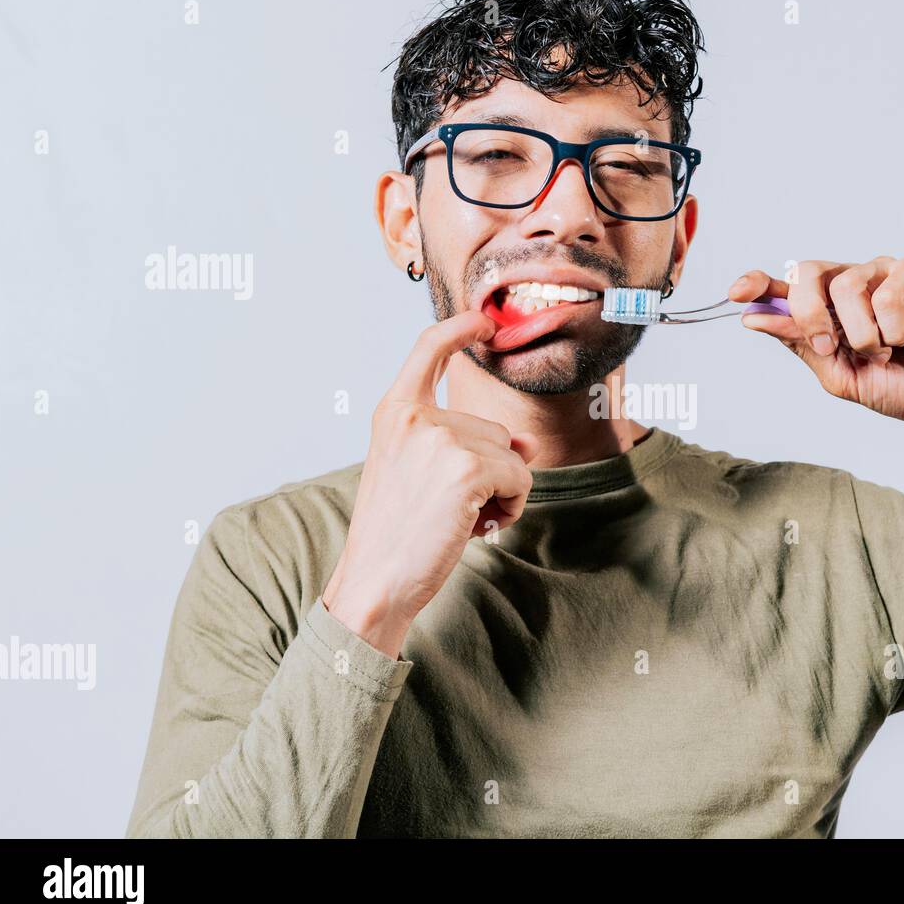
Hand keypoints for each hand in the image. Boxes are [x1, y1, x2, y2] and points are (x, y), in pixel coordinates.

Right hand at [322, 311, 537, 655]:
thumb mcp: (421, 475)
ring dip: (501, 491)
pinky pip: (520, 478)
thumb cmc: (396, 534)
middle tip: (451, 507)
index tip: (482, 321)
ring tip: (461, 518)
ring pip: (511, 455)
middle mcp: (415, 416)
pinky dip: (511, 506)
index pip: (428, 349)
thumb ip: (466, 447)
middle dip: (489, 471)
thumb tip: (528, 442)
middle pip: (491, 427)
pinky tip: (477, 526)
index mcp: (394, 412)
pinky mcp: (467, 468)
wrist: (374, 583)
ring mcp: (442, 439)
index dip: (459, 329)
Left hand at [729, 256, 903, 437]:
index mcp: (826, 310)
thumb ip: (802, 345)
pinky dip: (893, 326)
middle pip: (807, 273)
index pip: (784, 286)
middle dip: (809, 313)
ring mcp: (883, 275)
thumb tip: (755, 319)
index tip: (737, 293)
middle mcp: (850, 284)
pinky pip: (888, 290)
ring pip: (846, 285)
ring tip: (883, 353)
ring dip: (861, 333)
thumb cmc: (900, 387)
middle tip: (830, 347)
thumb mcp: (841, 376)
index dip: (758, 284)